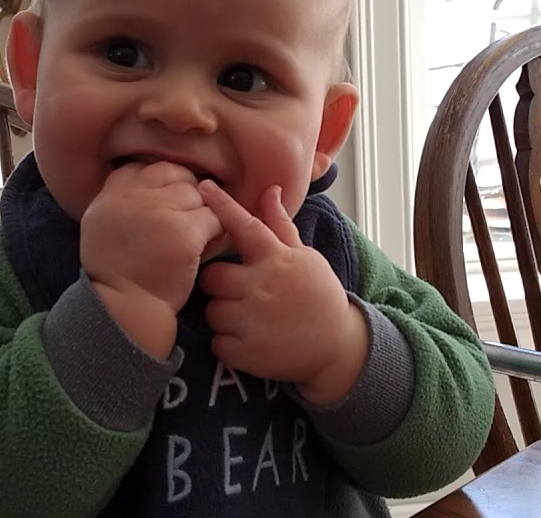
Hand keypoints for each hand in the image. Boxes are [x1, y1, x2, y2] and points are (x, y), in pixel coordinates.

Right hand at [81, 162, 222, 356]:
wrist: (127, 309)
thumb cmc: (118, 275)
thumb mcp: (101, 227)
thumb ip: (119, 200)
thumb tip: (143, 176)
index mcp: (110, 195)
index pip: (144, 168)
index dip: (162, 183)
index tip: (167, 204)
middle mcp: (132, 197)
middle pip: (173, 174)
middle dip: (186, 194)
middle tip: (188, 219)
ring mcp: (159, 211)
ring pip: (197, 194)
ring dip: (203, 213)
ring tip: (198, 236)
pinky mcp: (184, 232)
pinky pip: (214, 217)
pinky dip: (216, 232)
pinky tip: (208, 246)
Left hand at [197, 181, 367, 404]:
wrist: (337, 346)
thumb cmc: (318, 295)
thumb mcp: (305, 258)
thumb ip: (280, 226)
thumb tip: (269, 189)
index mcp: (276, 259)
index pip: (245, 225)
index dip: (222, 205)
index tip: (204, 186)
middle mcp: (261, 287)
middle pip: (212, 277)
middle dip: (220, 285)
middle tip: (238, 292)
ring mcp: (253, 321)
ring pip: (212, 312)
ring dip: (224, 317)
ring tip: (249, 319)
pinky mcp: (247, 353)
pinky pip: (218, 343)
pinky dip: (228, 344)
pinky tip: (249, 340)